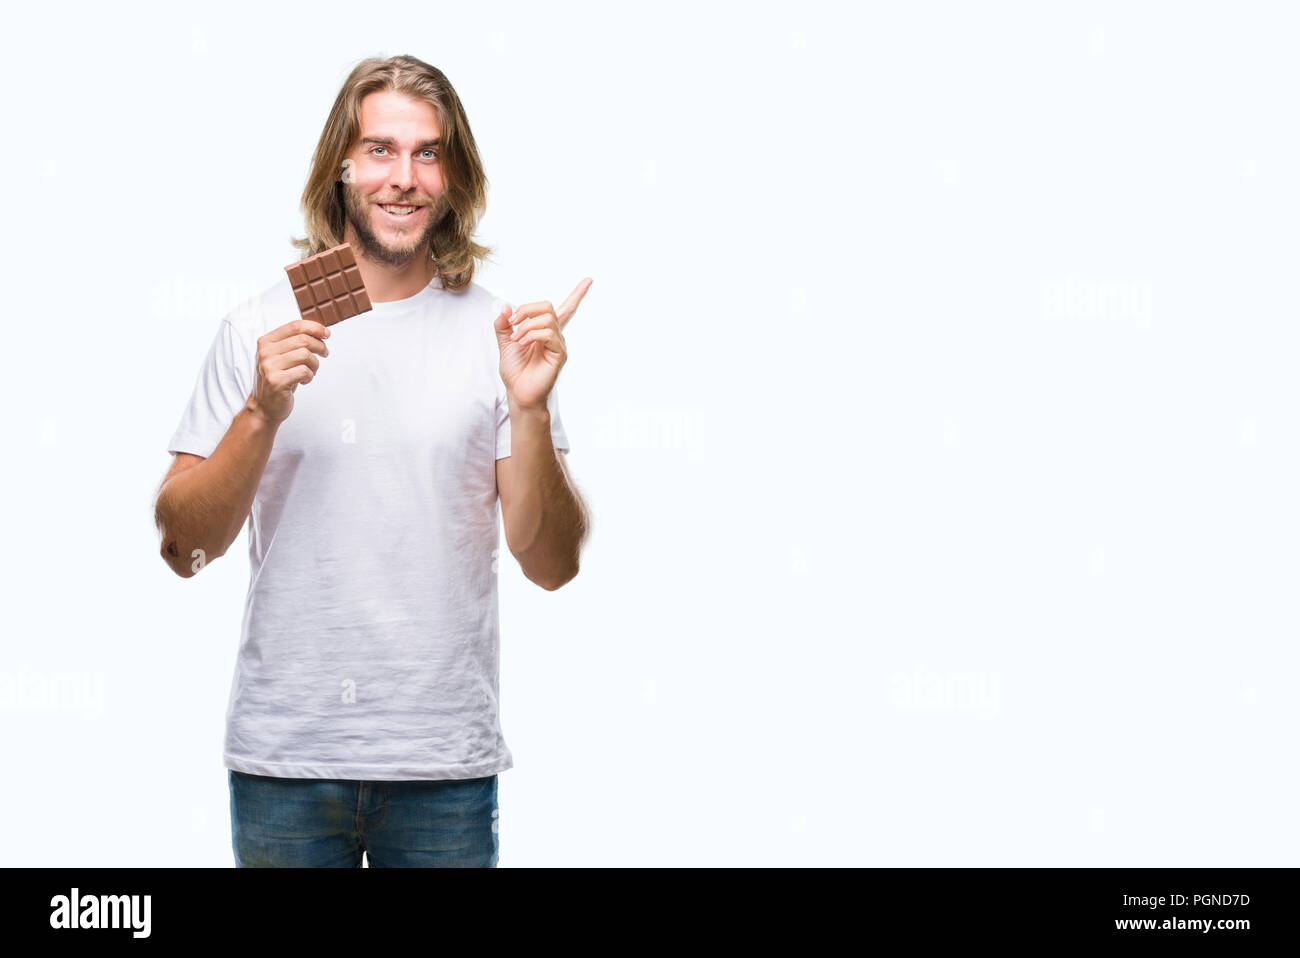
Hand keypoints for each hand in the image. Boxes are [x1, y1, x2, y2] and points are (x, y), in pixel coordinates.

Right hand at [249, 319, 330, 424]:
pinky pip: (304, 371)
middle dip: (320, 346)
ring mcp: (269, 367)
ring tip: (310, 372)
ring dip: (315, 364)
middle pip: (303, 340)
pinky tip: (304, 380)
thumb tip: (320, 332)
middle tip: (325, 353)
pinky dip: (310, 376)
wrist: (263, 406)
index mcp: (266, 342)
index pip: (295, 326)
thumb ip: (294, 342)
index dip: (315, 328)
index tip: (326, 334)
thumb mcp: (280, 356)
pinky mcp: (277, 381)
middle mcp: (265, 352)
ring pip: (306, 355)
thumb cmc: (277, 379)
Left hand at [494, 278, 591, 409]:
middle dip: (526, 309)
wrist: (518, 391)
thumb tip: (505, 306)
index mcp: (545, 330)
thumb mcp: (504, 341)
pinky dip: (532, 334)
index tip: (589, 280)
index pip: (566, 308)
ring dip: (526, 325)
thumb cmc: (515, 369)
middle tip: (512, 323)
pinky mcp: (559, 354)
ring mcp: (559, 344)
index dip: (578, 294)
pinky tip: (523, 343)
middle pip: (548, 306)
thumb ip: (503, 323)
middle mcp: (555, 334)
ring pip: (547, 319)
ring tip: (517, 339)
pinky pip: (549, 333)